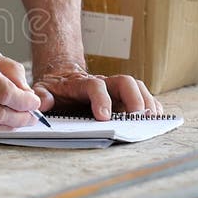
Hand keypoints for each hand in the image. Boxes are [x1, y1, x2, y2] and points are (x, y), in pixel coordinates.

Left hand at [32, 62, 161, 120]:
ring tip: (152, 119)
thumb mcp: (42, 90)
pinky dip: (152, 105)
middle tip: (138, 117)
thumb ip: (42, 96)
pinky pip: (142, 96)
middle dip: (134, 98)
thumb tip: (44, 103)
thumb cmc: (54, 89)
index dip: (101, 100)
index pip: (95, 86)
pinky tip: (155, 117)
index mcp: (82, 83)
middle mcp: (103, 83)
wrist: (62, 79)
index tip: (104, 117)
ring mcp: (115, 89)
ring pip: (137, 87)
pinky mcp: (123, 96)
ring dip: (147, 102)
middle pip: (125, 82)